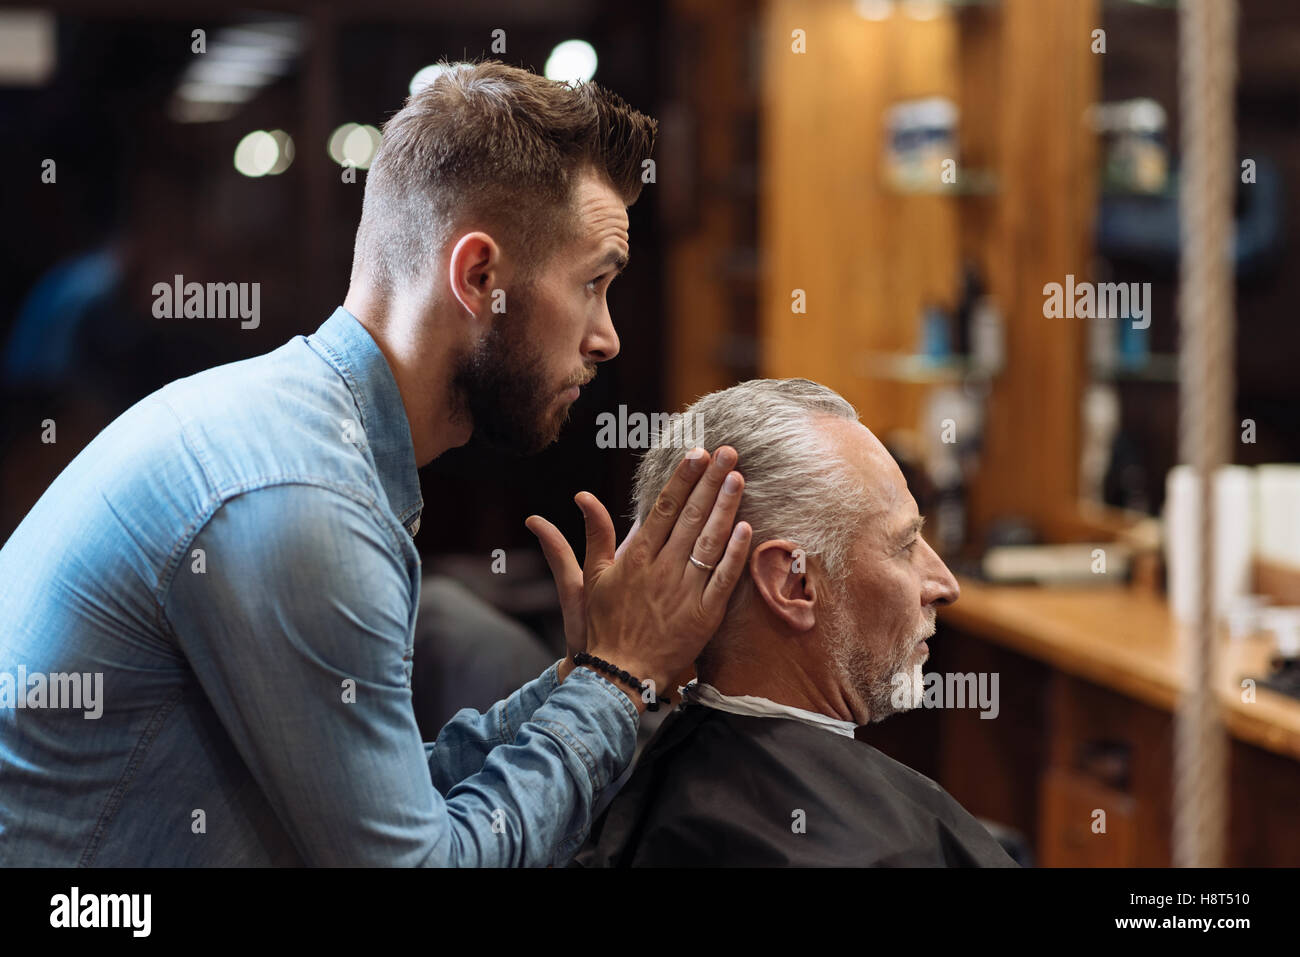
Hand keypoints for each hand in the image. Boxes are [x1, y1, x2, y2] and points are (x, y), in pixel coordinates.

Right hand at [530, 447, 751, 708]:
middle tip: (728, 452)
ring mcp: (685, 592)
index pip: (663, 508)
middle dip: (710, 482)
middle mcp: (662, 570)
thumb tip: (581, 495)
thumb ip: (592, 534)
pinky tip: (746, 528)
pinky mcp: (704, 616)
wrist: (619, 674)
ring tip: (738, 478)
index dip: (682, 479)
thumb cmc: (603, 624)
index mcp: (635, 558)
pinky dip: (735, 554)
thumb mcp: (589, 577)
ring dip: (726, 508)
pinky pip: (724, 580)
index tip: (697, 453)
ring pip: (710, 542)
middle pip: (692, 518)